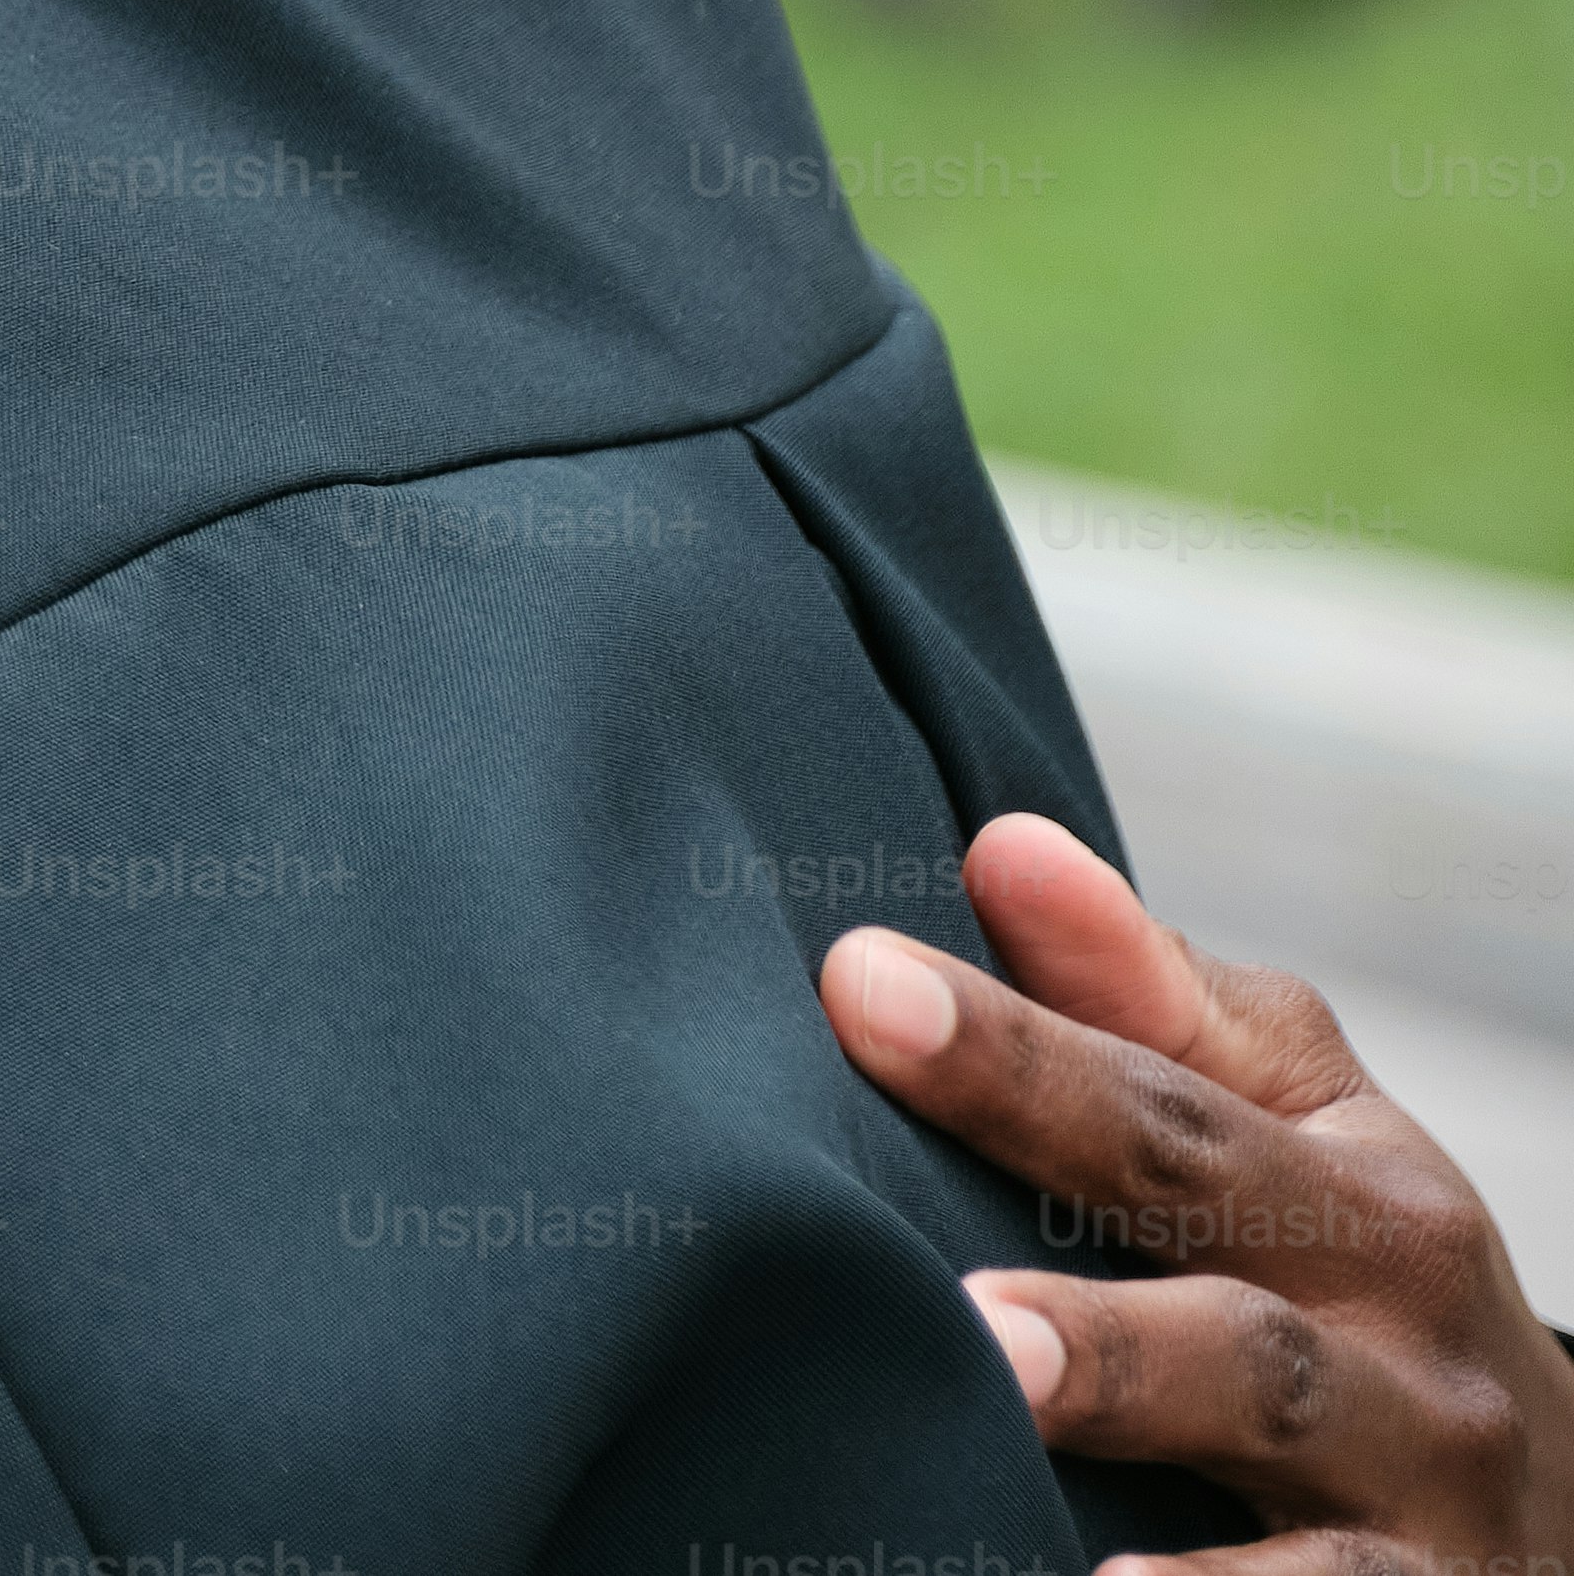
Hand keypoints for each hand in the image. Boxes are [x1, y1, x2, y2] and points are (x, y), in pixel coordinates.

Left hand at [824, 810, 1572, 1569]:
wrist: (1561, 1504)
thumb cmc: (1362, 1275)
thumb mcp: (1303, 1132)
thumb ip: (1150, 1003)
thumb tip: (1002, 849)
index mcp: (1368, 1206)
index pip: (1169, 1122)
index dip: (1017, 1056)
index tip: (854, 981)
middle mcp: (1411, 1371)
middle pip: (1241, 1345)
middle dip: (1109, 1331)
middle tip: (961, 1313)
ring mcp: (1422, 1529)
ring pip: (1298, 1530)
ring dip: (1159, 1485)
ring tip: (1015, 1435)